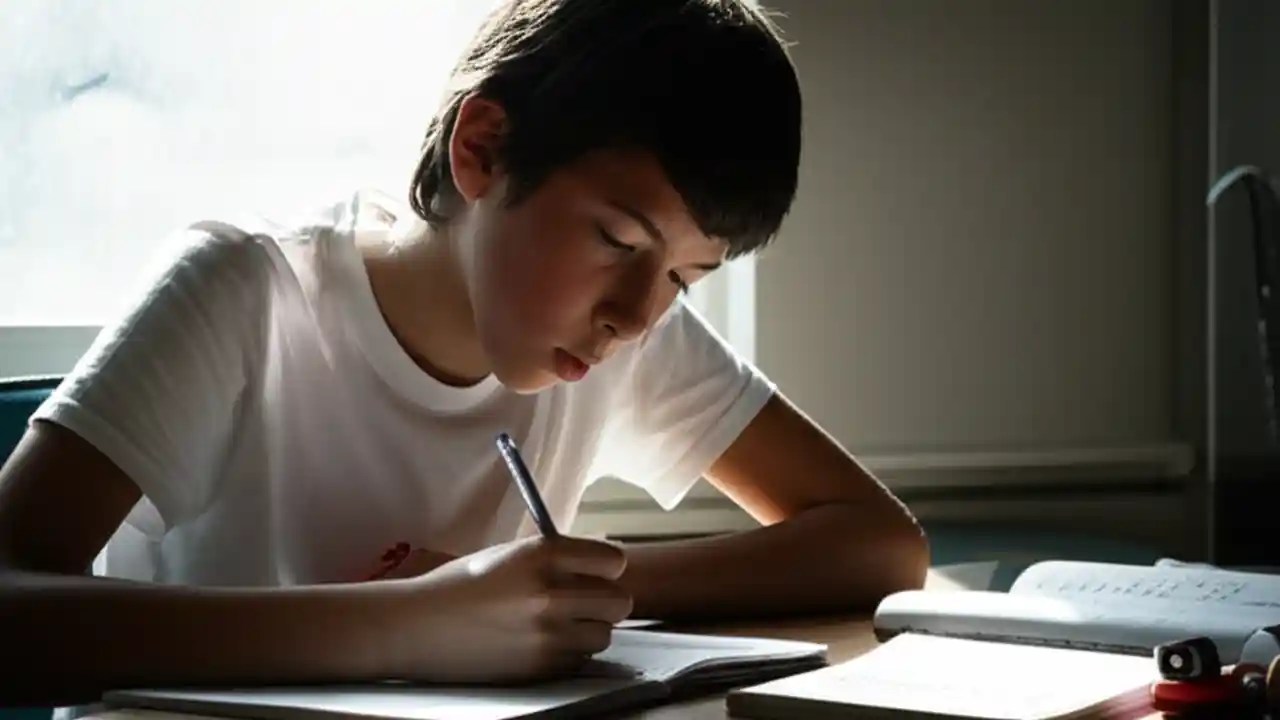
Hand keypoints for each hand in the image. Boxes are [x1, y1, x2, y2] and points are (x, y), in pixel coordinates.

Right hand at [381, 535, 632, 682]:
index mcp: (542, 555)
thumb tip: (598, 567)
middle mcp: (550, 594)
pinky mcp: (539, 668)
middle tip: (585, 601)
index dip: (607, 567)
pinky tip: (539, 643)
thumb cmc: (459, 586)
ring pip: (603, 634)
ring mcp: (547, 635)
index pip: (612, 560)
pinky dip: (568, 654)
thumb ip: (554, 559)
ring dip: (588, 630)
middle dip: (605, 601)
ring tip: (558, 624)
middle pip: (620, 601)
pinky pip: (579, 660)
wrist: (417, 626)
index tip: (598, 571)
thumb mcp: (509, 555)